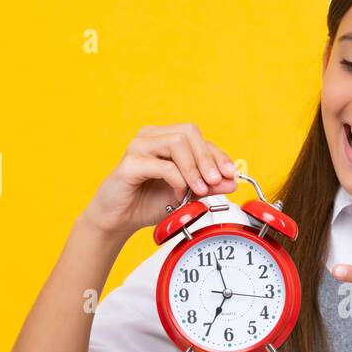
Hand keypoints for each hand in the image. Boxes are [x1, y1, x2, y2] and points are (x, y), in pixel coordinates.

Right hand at [81, 123, 239, 240]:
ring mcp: (139, 147)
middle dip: (207, 158)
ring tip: (198, 189)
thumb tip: (232, 181)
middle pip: (188, 132)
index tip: (231, 174)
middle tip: (215, 181)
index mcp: (165, 139)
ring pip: (176, 142)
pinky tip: (178, 194)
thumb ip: (208, 186)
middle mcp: (151, 137)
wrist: (119, 219)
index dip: (218, 155)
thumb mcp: (187, 195)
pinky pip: (162, 165)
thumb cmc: (148, 202)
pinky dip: (177, 180)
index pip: (198, 137)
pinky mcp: (130, 163)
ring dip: (193, 168)